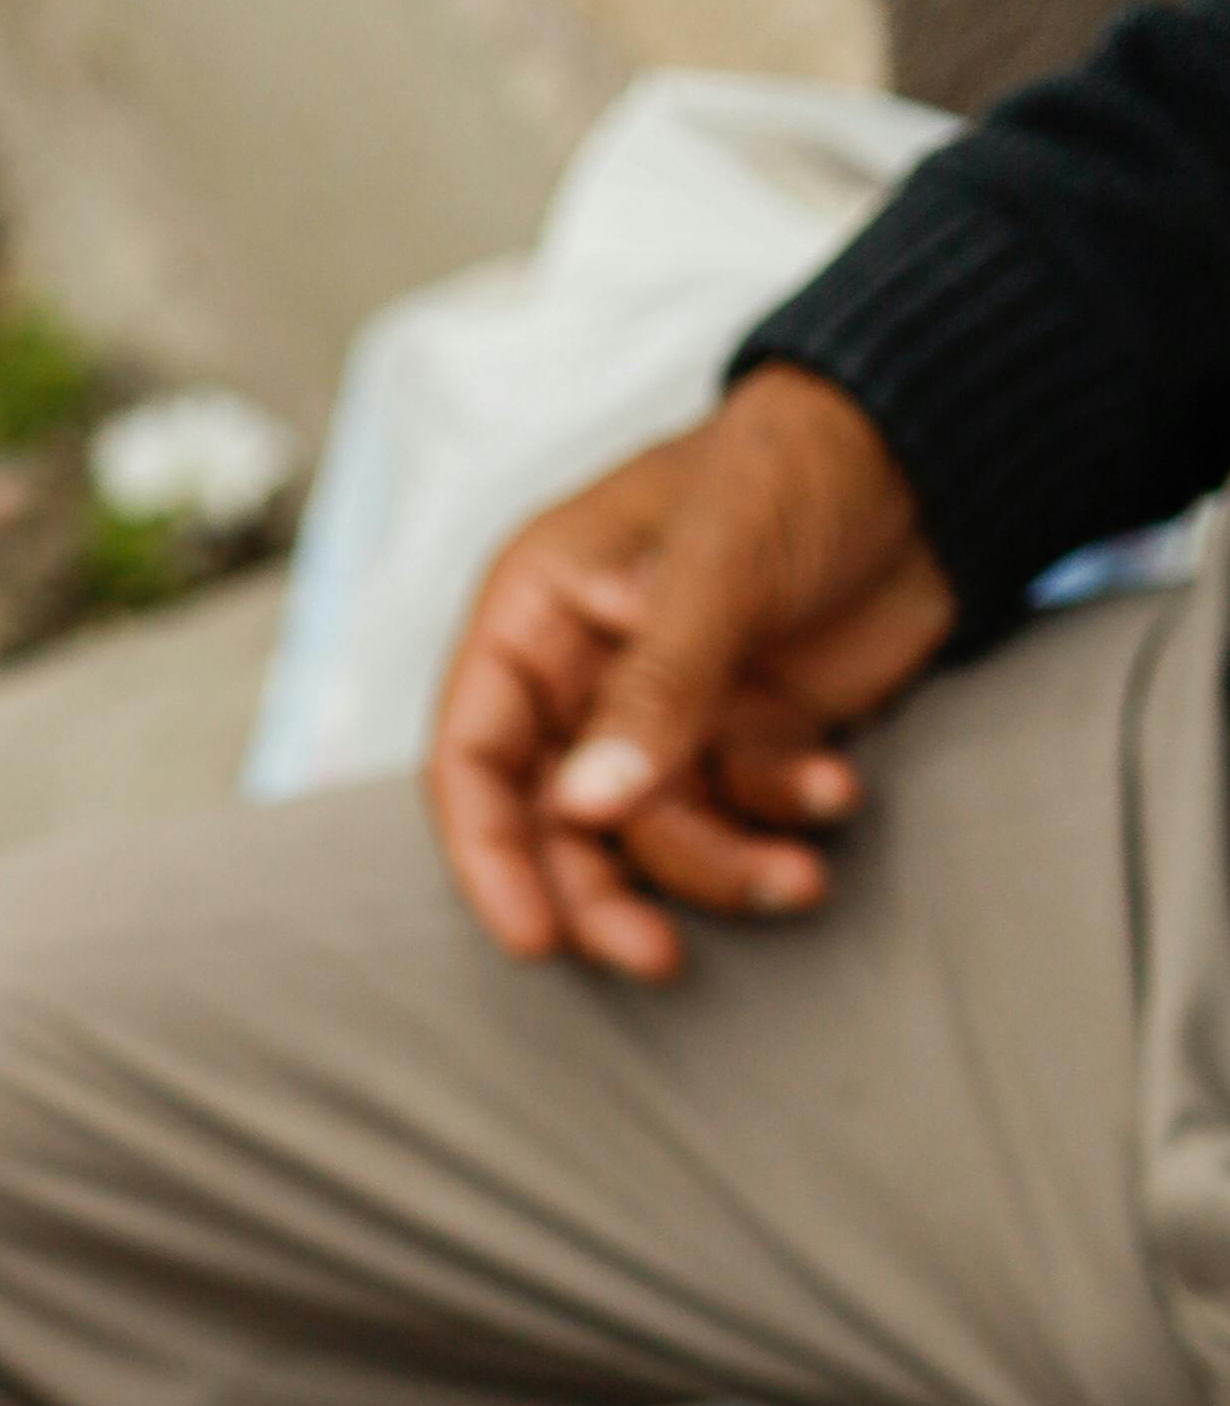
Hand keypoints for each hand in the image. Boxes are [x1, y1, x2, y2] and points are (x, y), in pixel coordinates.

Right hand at [426, 367, 953, 979]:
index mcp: (540, 618)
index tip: (534, 937)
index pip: (474, 758)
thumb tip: (587, 810)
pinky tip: (839, 790)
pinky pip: (744, 811)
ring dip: (724, 867)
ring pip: (659, 836)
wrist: (933, 447)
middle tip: (657, 958)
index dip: (490, 856)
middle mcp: (587, 676)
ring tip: (800, 879)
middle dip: (610, 896)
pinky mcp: (745, 734)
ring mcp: (667, 712)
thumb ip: (655, 690)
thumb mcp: (720, 563)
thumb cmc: (800, 463)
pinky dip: (787, 816)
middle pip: (559, 828)